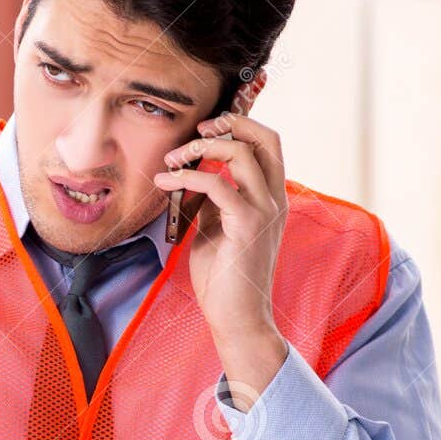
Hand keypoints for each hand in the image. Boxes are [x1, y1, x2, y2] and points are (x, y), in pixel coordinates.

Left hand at [152, 112, 289, 401]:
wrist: (236, 316)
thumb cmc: (224, 276)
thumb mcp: (216, 228)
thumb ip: (213, 201)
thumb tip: (192, 178)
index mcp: (271, 198)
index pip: (269, 144)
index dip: (240, 126)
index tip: (206, 131)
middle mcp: (274, 199)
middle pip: (266, 138)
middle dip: (229, 124)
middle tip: (196, 132)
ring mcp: (265, 211)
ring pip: (242, 154)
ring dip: (199, 149)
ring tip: (170, 160)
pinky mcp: (247, 226)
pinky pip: (217, 184)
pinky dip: (186, 176)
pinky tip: (165, 183)